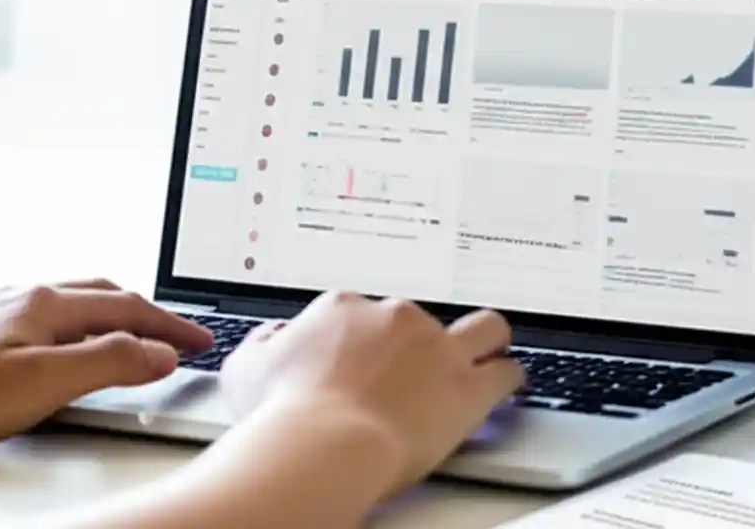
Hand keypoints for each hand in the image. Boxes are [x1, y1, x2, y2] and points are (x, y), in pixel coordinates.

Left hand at [0, 279, 212, 456]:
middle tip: (180, 337)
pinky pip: (49, 320)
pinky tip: (73, 348)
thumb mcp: (44, 383)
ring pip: (76, 305)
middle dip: (148, 314)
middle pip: (104, 295)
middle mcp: (24, 296)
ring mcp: (0, 312)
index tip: (201, 340)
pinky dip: (82, 330)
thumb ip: (108, 362)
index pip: (128, 306)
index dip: (170, 325)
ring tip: (139, 339)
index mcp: (45, 302)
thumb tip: (158, 353)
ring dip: (115, 318)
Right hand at [219, 292, 522, 496]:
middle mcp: (393, 318)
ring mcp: (435, 349)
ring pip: (481, 328)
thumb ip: (261, 345)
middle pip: (418, 319)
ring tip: (484, 357)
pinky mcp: (466, 386)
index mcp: (343, 310)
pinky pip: (505, 372)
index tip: (365, 359)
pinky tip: (505, 388)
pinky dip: (507, 379)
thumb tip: (272, 339)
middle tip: (415, 370)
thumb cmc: (284, 413)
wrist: (323, 443)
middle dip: (419, 342)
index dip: (365, 339)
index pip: (363, 313)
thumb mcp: (246, 368)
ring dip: (484, 342)